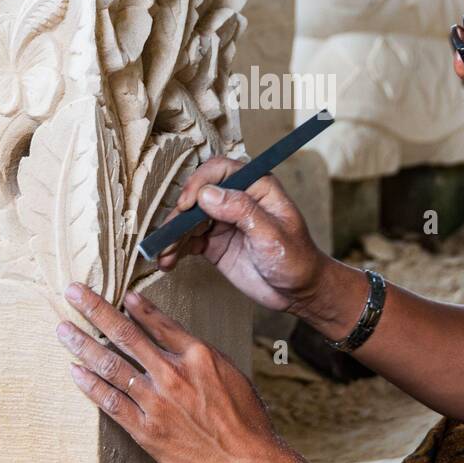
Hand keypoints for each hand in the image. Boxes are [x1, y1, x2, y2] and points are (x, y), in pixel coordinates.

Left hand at [58, 283, 288, 462]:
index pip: (159, 322)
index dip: (136, 306)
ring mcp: (157, 402)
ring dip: (83, 345)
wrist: (247, 461)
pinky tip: (76, 372)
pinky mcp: (147, 430)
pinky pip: (112, 403)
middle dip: (96, 311)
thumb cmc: (245, 419)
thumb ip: (202, 356)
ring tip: (64, 330)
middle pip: (126, 335)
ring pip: (111, 366)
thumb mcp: (231, 374)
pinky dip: (92, 386)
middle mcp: (173, 374)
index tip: (119, 293)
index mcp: (198, 355)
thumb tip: (179, 343)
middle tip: (73, 293)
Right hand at [155, 156, 327, 314]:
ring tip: (165, 254)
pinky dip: (175, 249)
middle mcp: (236, 199)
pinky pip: (188, 240)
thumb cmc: (296, 258)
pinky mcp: (213, 243)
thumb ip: (242, 211)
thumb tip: (207, 194)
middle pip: (198, 194)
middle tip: (170, 234)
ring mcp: (223, 221)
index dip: (200, 183)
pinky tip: (168, 261)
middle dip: (180, 213)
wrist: (298, 292)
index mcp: (256, 186)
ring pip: (188, 219)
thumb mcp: (272, 234)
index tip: (188, 204)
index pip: (221, 170)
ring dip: (173, 235)